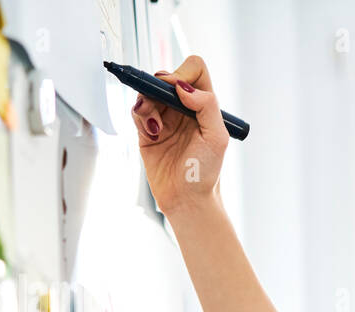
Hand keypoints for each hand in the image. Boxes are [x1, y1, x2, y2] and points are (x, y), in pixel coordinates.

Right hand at [130, 55, 228, 216]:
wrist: (186, 200)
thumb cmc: (206, 172)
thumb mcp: (217, 138)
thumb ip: (206, 106)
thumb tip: (182, 87)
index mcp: (204, 105)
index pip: (194, 69)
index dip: (184, 73)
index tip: (179, 92)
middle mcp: (184, 108)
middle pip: (166, 76)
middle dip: (160, 86)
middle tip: (161, 103)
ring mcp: (164, 117)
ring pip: (148, 91)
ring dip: (148, 102)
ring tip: (155, 125)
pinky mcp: (147, 130)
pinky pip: (137, 110)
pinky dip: (140, 115)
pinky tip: (152, 132)